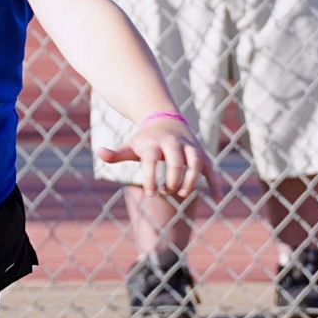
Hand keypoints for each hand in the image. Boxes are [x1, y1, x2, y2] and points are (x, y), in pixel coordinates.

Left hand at [97, 116, 211, 198]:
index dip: (151, 177)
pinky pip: (211, 167)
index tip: (151, 193)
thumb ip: (116, 153)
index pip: (152, 160)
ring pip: (196, 161)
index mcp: (154, 143)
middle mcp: (174, 143)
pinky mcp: (201, 153)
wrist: (165, 120)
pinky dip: (215, 181)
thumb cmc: (145, 140)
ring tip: (184, 194)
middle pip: (176, 160)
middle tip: (167, 192)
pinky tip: (217, 197)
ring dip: (193, 179)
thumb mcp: (130, 146)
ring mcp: (189, 147)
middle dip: (173, 178)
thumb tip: (100, 152)